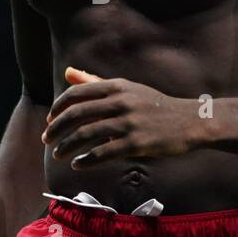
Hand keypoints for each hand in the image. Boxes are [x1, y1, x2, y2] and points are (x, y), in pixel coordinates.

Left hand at [42, 67, 198, 168]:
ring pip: (86, 134)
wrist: (190, 121)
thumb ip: (95, 81)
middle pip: (77, 114)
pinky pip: (103, 152)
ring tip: (58, 154)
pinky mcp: (137, 143)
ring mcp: (129, 123)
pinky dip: (86, 159)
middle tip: (46, 139)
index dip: (58, 108)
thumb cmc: (154, 105)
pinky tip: (77, 164)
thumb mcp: (127, 88)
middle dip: (56, 128)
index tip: (49, 120)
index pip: (76, 94)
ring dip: (67, 146)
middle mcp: (121, 101)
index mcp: (116, 86)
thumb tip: (68, 72)